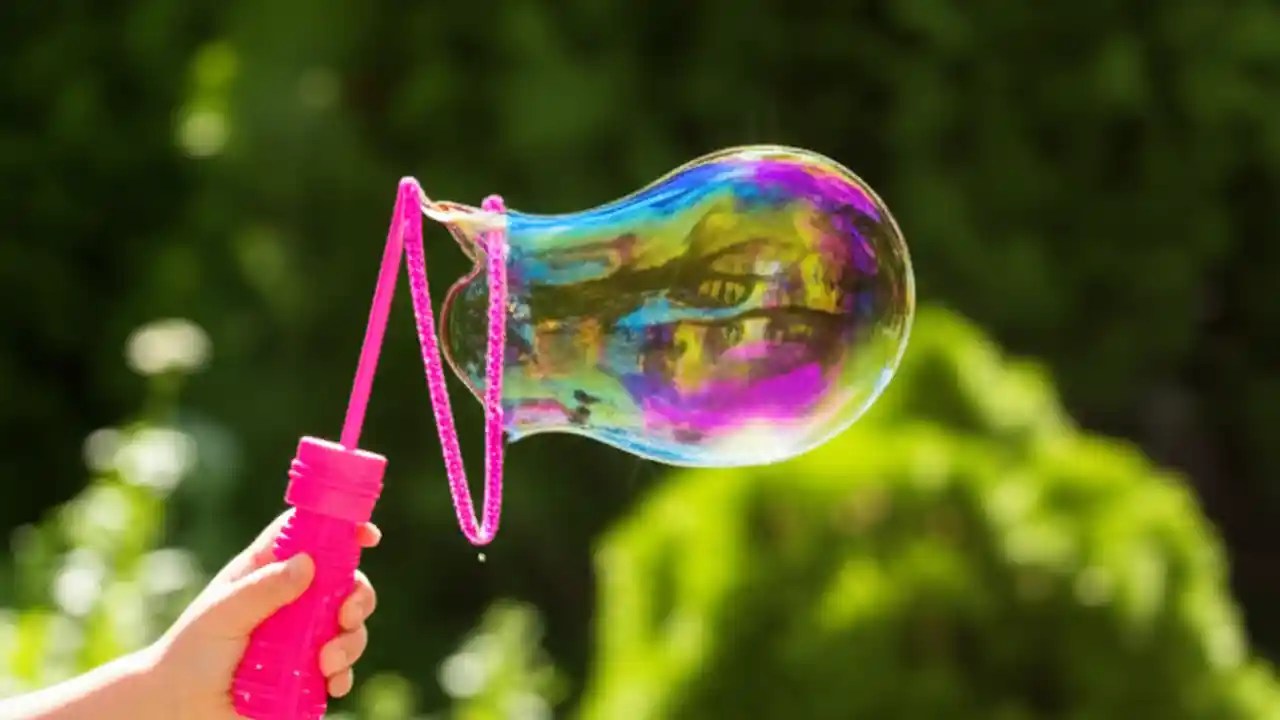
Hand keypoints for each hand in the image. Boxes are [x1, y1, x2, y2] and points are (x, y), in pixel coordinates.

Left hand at [149, 512, 379, 719]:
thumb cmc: (189, 653)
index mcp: (268, 572)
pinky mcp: (306, 674)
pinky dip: (343, 675)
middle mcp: (292, 601)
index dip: (341, 529)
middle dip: (358, 597)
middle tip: (347, 615)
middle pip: (345, 583)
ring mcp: (303, 638)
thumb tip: (309, 563)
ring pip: (350, 628)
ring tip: (325, 663)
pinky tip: (331, 683)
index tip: (367, 536)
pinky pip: (341, 670)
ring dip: (350, 642)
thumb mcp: (222, 614)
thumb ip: (264, 590)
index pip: (310, 537)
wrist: (175, 710)